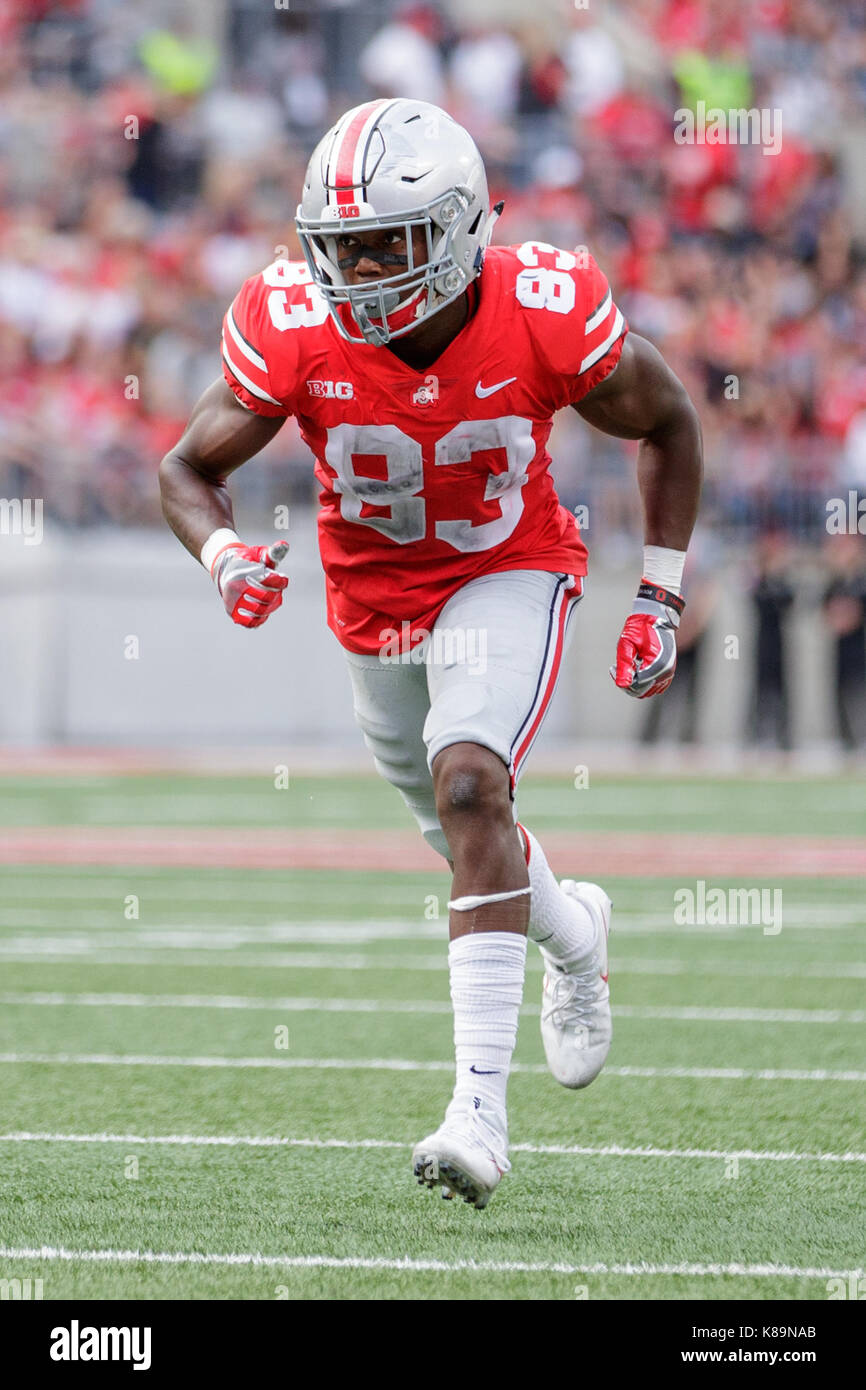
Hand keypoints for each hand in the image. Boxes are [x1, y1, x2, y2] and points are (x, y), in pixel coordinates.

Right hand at [211, 540, 288, 627]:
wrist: (224, 569)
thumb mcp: (258, 554)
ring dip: (270, 606)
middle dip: (276, 593)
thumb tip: (284, 545)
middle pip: (267, 597)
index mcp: (245, 571)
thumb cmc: (246, 561)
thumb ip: (272, 552)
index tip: (282, 579)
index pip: (271, 580)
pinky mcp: (232, 611)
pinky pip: (250, 622)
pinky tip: (263, 611)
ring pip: (260, 611)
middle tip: (276, 590)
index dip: (281, 581)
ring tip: (270, 599)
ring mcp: (233, 600)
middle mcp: (236, 586)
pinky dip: (260, 619)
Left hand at [610, 581, 684, 698]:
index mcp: (657, 665)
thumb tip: (622, 685)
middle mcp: (666, 672)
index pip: (636, 686)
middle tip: (616, 668)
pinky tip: (636, 669)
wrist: (657, 617)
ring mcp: (669, 673)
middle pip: (641, 691)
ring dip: (635, 683)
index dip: (622, 680)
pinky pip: (654, 687)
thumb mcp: (627, 644)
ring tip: (627, 666)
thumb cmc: (640, 627)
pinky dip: (643, 682)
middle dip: (626, 683)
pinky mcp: (668, 672)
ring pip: (647, 691)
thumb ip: (624, 666)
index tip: (612, 667)